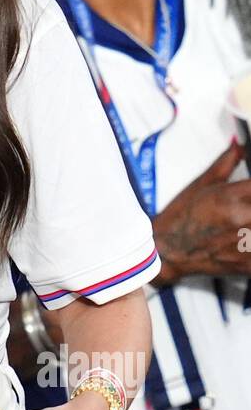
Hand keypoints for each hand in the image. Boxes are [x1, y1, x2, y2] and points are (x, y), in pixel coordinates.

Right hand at [153, 142, 250, 281]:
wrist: (166, 252)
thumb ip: (226, 162)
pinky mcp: (247, 263)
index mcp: (232, 197)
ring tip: (243, 224)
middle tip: (245, 208)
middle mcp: (243, 218)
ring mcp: (247, 243)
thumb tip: (238, 146)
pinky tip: (245, 241)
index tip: (249, 194)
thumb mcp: (202, 184)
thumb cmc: (180, 220)